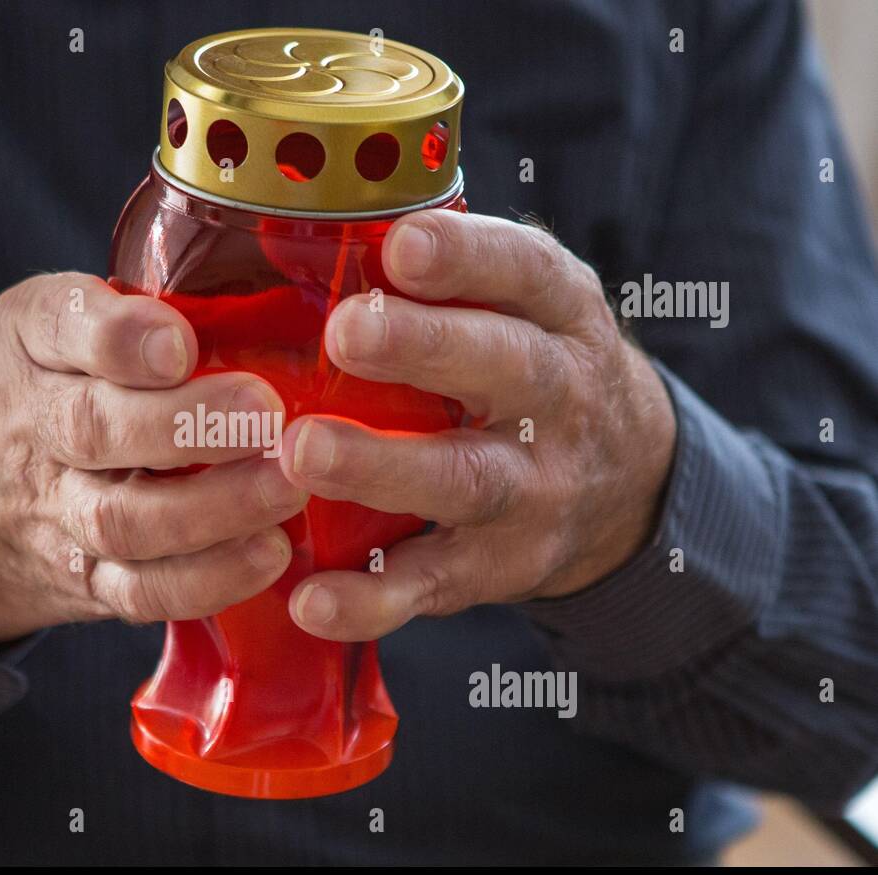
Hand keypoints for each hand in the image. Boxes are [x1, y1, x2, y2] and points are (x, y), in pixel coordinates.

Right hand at [0, 272, 304, 644]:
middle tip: (267, 414)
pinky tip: (270, 553)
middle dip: (185, 427)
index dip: (119, 338)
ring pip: (122, 520)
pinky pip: (140, 591)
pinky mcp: (87, 580)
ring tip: (288, 485)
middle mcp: (35, 428)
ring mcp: (58, 514)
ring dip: (213, 508)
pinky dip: (207, 579)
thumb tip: (264, 286)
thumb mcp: (59, 320)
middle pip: (94, 430)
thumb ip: (128, 305)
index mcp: (32, 343)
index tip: (180, 343)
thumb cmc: (53, 387)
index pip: (60, 328)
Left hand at [279, 211, 676, 640]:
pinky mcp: (497, 566)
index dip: (471, 256)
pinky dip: (373, 597)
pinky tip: (311, 598)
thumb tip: (299, 222)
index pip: (527, 272)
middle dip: (426, 348)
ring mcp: (534, 490)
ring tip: (304, 452)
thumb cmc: (532, 368)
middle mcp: (560, 400)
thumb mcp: (522, 306)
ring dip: (384, 467)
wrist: (628, 483)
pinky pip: (435, 584)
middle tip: (345, 332)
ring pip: (466, 479)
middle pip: (505, 369)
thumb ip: (450, 271)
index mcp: (560, 317)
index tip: (406, 245)